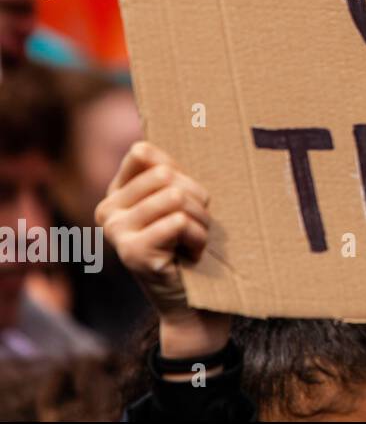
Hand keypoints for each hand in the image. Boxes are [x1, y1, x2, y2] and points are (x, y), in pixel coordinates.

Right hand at [97, 141, 229, 359]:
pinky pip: (179, 221)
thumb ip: (170, 171)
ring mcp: (115, 232)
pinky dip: (198, 237)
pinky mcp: (132, 252)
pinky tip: (190, 254)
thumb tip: (177, 123)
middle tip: (194, 225)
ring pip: (176, 197)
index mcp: (116, 192)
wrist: (193, 299)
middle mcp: (107, 210)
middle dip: (197, 199)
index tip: (184, 198)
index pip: (144, 153)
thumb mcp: (181, 200)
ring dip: (201, 220)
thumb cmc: (191, 243)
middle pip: (166, 175)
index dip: (179, 171)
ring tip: (194, 240)